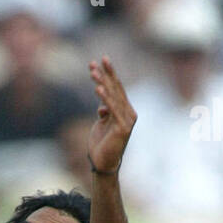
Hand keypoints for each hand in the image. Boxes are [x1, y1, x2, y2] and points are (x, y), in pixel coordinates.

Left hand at [88, 57, 136, 174]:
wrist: (103, 164)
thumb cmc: (102, 145)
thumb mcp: (101, 124)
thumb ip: (104, 112)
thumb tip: (102, 106)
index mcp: (125, 110)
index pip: (116, 88)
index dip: (108, 74)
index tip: (100, 61)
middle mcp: (129, 113)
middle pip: (116, 89)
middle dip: (107, 73)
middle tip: (99, 59)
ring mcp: (127, 120)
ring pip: (113, 97)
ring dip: (102, 82)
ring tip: (93, 71)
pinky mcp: (122, 127)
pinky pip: (112, 109)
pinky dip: (104, 98)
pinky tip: (97, 87)